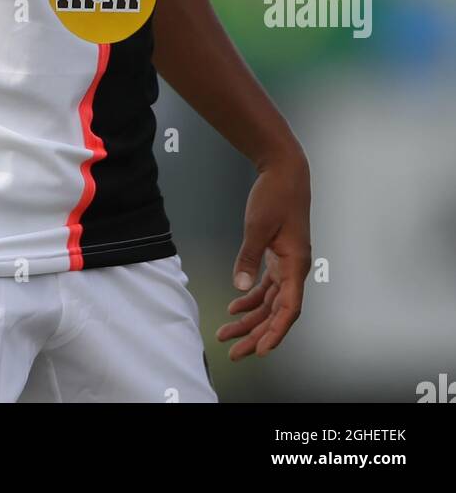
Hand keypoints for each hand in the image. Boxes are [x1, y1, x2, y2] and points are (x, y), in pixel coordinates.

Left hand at [216, 151, 311, 359]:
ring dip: (251, 319)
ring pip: (271, 302)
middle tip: (235, 352)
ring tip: (227, 334)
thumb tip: (239, 288)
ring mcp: (287, 264)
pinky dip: (252, 298)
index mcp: (296, 264)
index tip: (262, 350)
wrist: (285, 171)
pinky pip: (267, 286)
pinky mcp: (278, 256)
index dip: (276, 332)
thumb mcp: (258, 225)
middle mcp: (295, 268)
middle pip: (277, 312)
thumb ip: (249, 257)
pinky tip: (235, 306)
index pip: (289, 309)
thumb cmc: (276, 195)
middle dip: (256, 334)